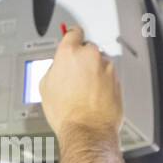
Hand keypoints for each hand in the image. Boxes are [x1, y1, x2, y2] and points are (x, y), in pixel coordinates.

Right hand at [38, 25, 122, 139]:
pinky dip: (103, 84)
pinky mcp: (117, 80)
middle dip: (82, 60)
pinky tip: (93, 98)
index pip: (73, 32)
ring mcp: (106, 68)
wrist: (87, 130)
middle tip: (74, 77)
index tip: (72, 36)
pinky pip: (108, 77)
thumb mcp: (45, 87)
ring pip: (99, 64)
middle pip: (87, 49)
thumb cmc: (66, 113)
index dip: (71, 35)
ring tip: (84, 93)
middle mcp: (91, 56)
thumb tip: (58, 68)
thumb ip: (54, 69)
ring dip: (93, 73)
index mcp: (70, 53)